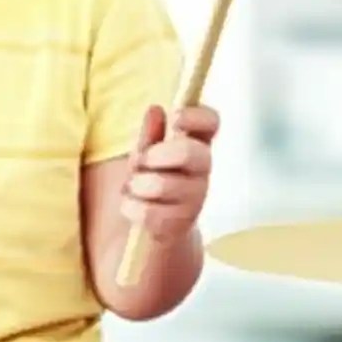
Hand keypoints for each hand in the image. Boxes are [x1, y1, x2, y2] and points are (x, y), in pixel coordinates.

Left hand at [120, 104, 219, 241]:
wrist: (155, 232)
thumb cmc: (152, 184)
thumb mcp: (147, 156)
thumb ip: (151, 135)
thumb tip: (156, 109)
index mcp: (196, 147)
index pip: (211, 123)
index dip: (196, 116)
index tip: (175, 117)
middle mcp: (202, 172)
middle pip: (190, 153)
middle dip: (156, 155)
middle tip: (143, 162)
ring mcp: (194, 200)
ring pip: (162, 184)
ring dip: (138, 184)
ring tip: (134, 188)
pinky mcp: (179, 225)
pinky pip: (148, 212)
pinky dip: (131, 207)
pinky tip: (132, 207)